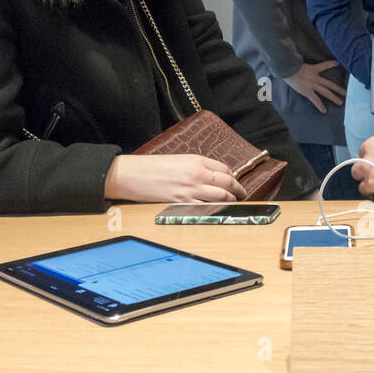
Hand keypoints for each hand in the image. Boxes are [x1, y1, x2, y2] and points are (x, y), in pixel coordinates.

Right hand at [105, 154, 245, 201]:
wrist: (132, 174)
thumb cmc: (150, 167)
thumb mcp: (176, 160)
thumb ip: (194, 167)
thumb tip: (208, 177)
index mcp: (195, 160)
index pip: (223, 169)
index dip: (232, 176)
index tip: (234, 181)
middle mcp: (197, 174)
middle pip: (227, 182)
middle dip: (238, 189)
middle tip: (242, 194)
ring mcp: (191, 190)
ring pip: (221, 196)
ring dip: (230, 200)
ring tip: (234, 203)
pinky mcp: (183, 203)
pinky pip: (207, 208)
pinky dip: (216, 210)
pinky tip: (219, 211)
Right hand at [283, 60, 346, 112]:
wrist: (288, 68)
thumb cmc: (290, 63)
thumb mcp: (297, 61)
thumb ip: (299, 61)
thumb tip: (295, 59)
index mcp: (313, 69)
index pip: (324, 66)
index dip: (331, 64)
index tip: (337, 63)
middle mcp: (315, 78)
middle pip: (329, 84)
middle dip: (338, 89)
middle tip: (345, 93)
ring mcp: (312, 85)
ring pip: (326, 92)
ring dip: (334, 97)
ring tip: (340, 103)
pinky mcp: (307, 91)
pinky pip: (315, 100)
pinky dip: (320, 106)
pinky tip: (324, 111)